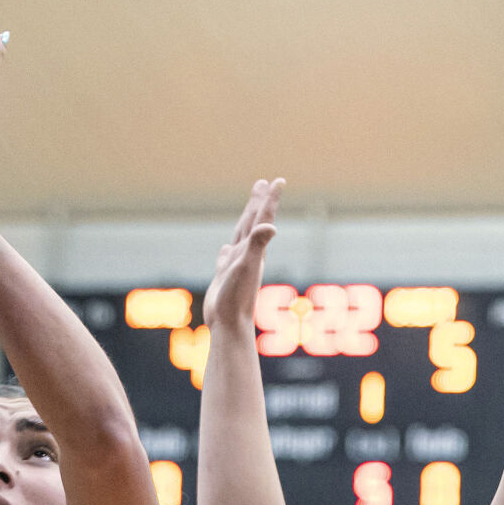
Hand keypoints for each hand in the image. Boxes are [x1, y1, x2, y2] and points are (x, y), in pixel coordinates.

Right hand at [204, 178, 283, 329]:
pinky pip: (227, 257)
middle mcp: (248, 255)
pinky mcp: (225, 277)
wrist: (228, 323)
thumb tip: (270, 226)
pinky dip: (228, 249)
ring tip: (248, 210)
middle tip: (262, 183)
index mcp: (254, 250)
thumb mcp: (246, 266)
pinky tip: (228, 248)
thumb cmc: (237, 297)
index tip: (278, 181)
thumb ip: (257, 245)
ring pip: (241, 237)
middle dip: (258, 203)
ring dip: (246, 221)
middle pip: (253, 223)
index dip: (270, 200)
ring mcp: (236, 266)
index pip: (263, 219)